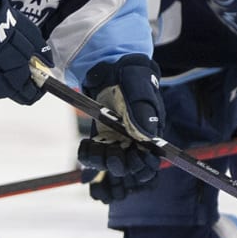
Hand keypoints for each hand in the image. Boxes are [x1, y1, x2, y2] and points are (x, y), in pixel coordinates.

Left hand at [77, 54, 163, 202]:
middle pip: (130, 168)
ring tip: (97, 146)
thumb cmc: (133, 79)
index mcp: (150, 135)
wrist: (113, 69)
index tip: (137, 155)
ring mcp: (116, 142)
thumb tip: (147, 138)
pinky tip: (86, 143)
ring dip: (103, 161)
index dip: (145, 166)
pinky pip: (93, 156)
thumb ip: (143, 115)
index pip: (150, 163)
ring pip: (110, 165)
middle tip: (115, 152)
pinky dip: (88, 154)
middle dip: (123, 165)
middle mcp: (133, 143)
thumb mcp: (140, 94)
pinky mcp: (100, 138)